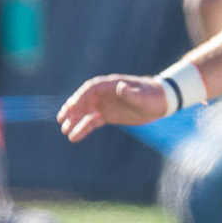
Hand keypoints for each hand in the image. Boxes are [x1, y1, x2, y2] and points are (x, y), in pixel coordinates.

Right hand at [56, 74, 171, 142]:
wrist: (160, 102)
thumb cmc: (152, 96)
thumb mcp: (144, 95)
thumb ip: (132, 93)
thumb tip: (120, 88)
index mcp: (111, 85)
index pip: (90, 89)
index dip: (80, 97)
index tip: (71, 107)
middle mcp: (104, 94)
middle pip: (83, 101)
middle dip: (71, 109)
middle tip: (61, 119)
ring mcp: (105, 105)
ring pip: (85, 113)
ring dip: (74, 121)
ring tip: (65, 131)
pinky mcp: (107, 116)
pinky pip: (91, 122)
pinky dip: (83, 129)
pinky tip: (74, 137)